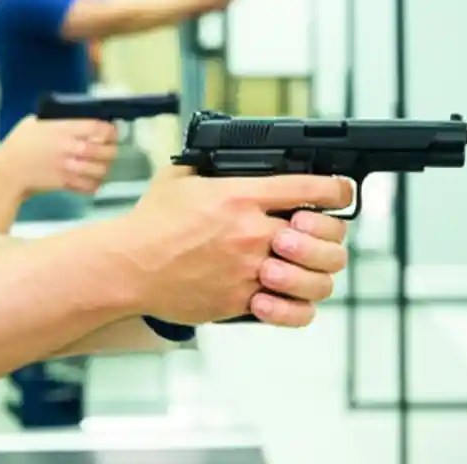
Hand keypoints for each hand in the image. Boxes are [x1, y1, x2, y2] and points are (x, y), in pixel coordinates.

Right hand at [0, 116, 117, 194]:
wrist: (7, 172)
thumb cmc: (18, 147)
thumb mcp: (33, 123)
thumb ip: (54, 119)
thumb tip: (71, 116)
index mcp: (63, 130)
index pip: (98, 128)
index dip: (110, 130)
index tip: (111, 132)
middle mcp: (69, 148)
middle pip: (105, 150)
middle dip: (112, 150)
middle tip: (111, 149)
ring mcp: (69, 167)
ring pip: (101, 169)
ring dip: (105, 167)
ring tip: (103, 165)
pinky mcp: (65, 183)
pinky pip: (90, 186)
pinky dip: (95, 184)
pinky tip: (93, 180)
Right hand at [112, 166, 351, 326]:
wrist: (128, 267)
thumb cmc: (149, 224)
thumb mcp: (180, 178)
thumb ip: (209, 166)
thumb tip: (218, 156)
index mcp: (241, 196)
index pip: (311, 188)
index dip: (337, 190)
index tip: (338, 193)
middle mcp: (252, 233)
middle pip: (327, 236)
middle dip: (332, 234)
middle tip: (318, 233)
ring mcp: (249, 270)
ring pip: (317, 278)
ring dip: (317, 272)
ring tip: (302, 267)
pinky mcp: (240, 302)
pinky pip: (288, 310)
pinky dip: (293, 306)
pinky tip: (283, 295)